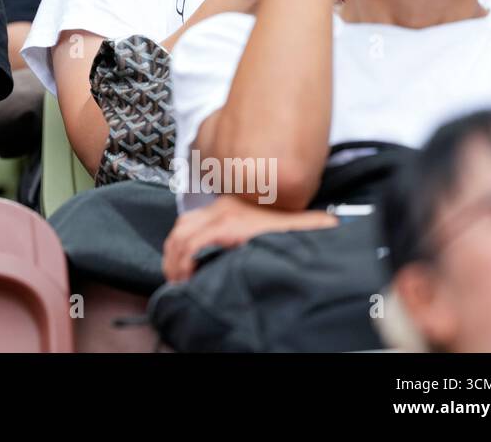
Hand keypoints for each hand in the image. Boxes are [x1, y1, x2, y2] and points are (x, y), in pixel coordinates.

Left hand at [162, 195, 337, 282]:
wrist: (317, 233)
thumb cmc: (295, 238)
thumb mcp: (262, 236)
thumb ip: (240, 242)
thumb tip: (218, 261)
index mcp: (231, 208)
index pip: (190, 222)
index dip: (180, 247)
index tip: (180, 269)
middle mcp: (224, 207)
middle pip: (182, 227)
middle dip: (173, 255)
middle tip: (176, 279)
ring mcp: (225, 215)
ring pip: (182, 235)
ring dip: (176, 261)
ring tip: (181, 282)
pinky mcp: (229, 226)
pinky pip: (193, 243)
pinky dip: (185, 262)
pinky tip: (189, 276)